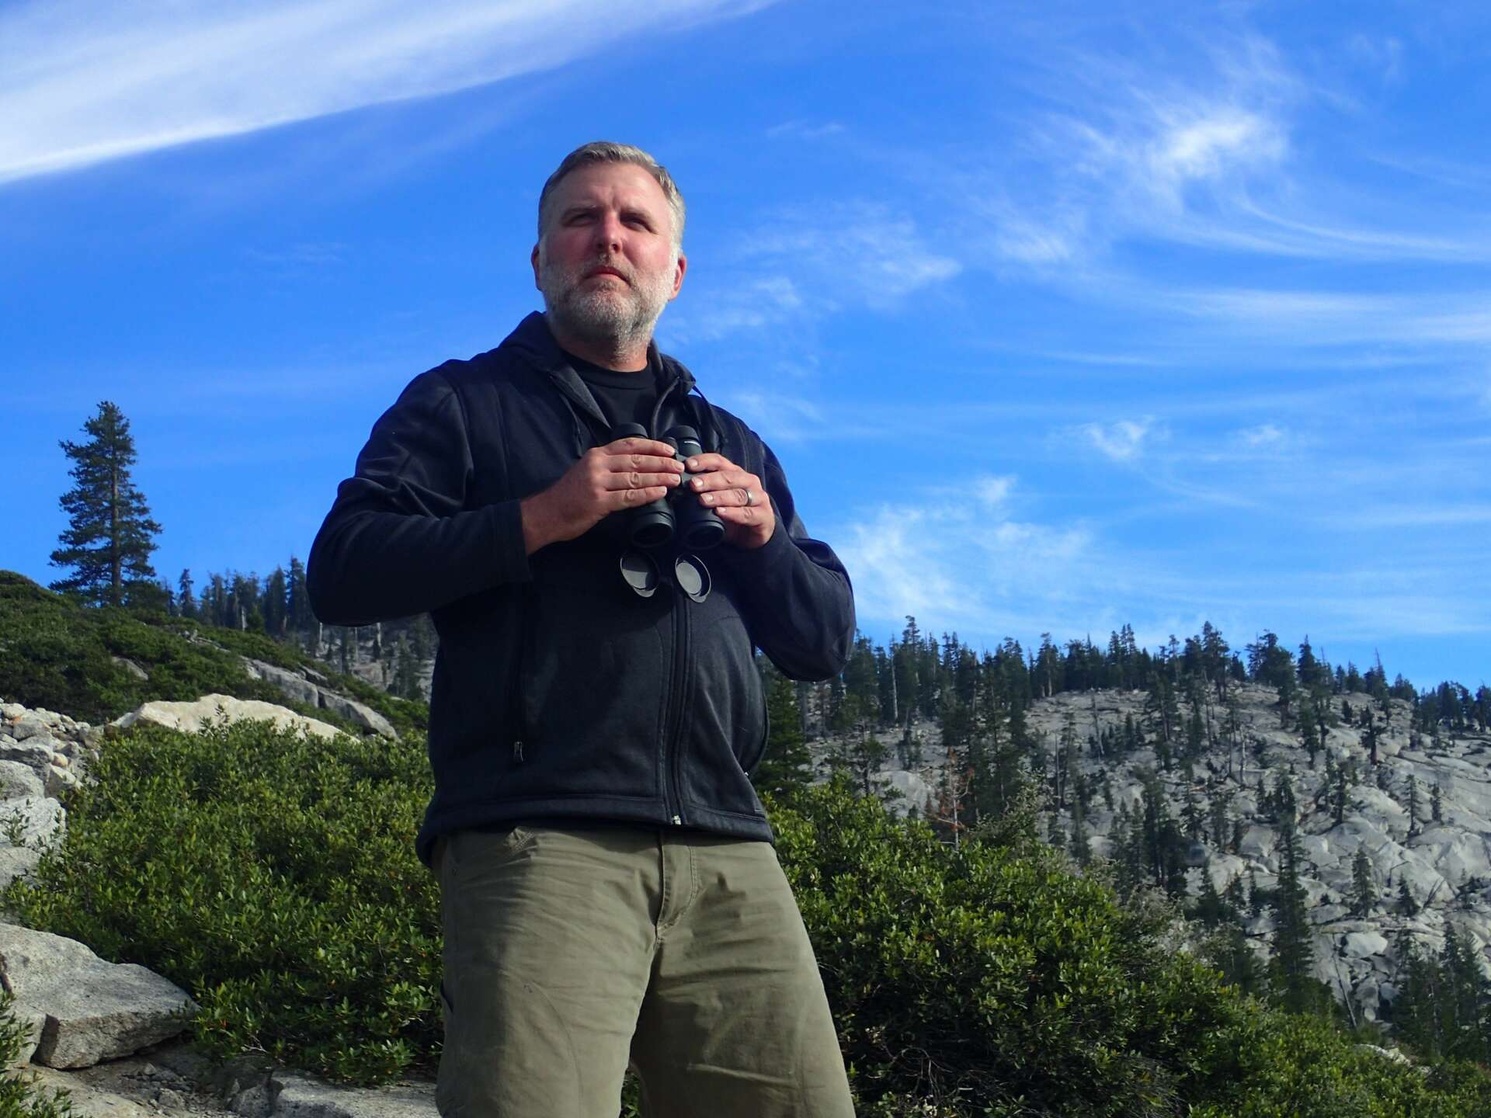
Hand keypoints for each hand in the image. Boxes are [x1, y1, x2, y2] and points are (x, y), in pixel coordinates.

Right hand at [521, 436, 683, 553]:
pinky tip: (660, 493)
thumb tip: (637, 467)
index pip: (629, 444)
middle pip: (636, 460)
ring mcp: (598, 482)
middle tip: (679, 466)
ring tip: (675, 480)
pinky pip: (628, 497)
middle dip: (661, 462)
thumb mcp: (586, 471)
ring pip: (635, 477)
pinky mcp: (598, 501)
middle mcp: (598, 464)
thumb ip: (608, 466)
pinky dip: (647, 494)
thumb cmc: (569, 495)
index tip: (670, 449)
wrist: (547, 513)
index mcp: (596, 454)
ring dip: (659, 478)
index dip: (652, 445)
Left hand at [682, 452, 775, 549]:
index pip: (719, 462)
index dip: (704, 461)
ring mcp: (758, 498)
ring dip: (719, 496)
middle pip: (728, 477)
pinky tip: (720, 513)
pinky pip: (747, 513)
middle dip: (709, 480)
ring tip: (703, 500)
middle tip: (693, 485)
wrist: (755, 536)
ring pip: (737, 494)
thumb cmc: (733, 514)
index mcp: (735, 474)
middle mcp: (748, 482)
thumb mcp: (717, 502)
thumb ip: (702, 495)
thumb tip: (677, 493)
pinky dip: (732, 513)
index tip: (688, 465)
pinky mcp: (763, 516)